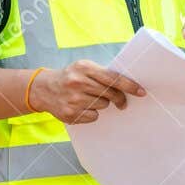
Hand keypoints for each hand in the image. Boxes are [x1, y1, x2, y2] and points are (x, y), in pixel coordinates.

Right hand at [29, 60, 146, 124]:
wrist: (43, 89)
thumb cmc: (70, 76)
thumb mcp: (84, 68)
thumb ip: (102, 74)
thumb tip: (127, 84)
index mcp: (84, 68)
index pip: (113, 78)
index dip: (129, 86)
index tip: (141, 92)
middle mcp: (77, 83)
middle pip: (110, 94)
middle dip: (119, 98)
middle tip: (122, 102)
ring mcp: (72, 100)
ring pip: (103, 106)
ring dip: (102, 104)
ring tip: (90, 98)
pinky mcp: (69, 114)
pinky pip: (93, 116)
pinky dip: (92, 113)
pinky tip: (82, 106)